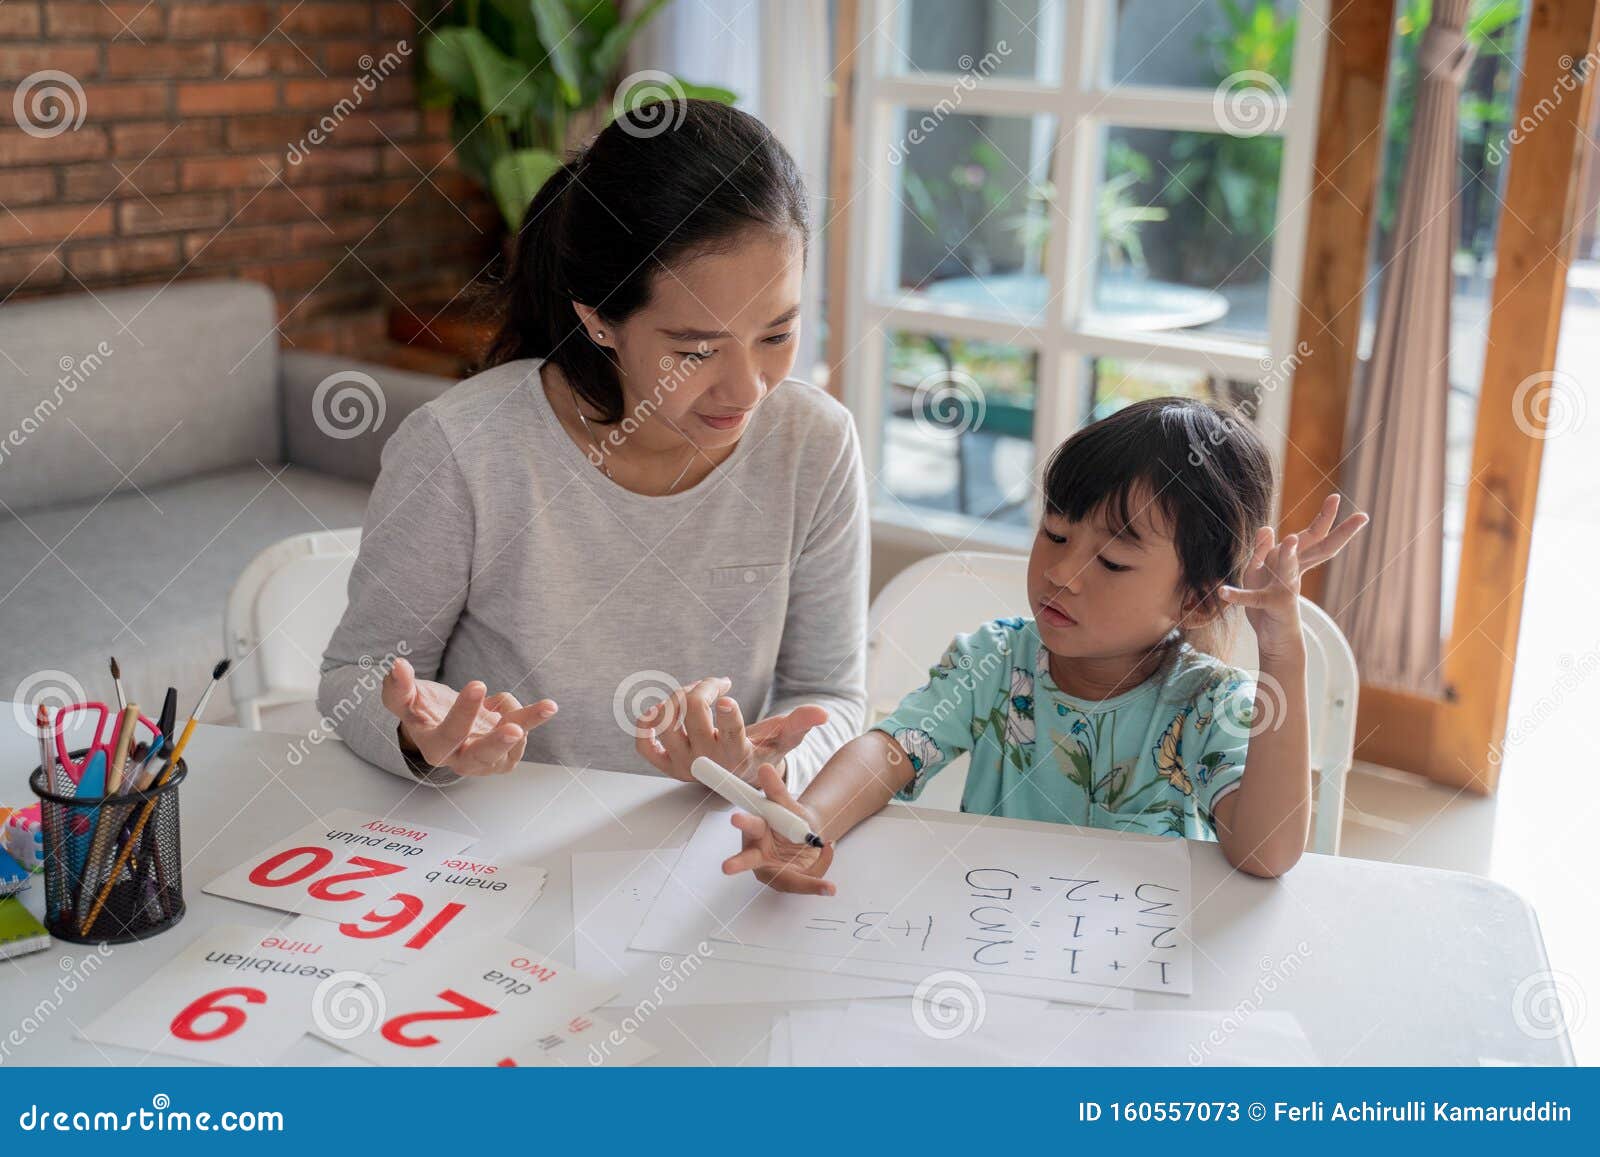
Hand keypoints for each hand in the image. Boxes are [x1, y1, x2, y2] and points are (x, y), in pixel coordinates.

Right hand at [382, 657, 556, 776]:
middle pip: (481, 757)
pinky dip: (522, 712)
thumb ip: (398, 686)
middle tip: (515, 730)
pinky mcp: (507, 756)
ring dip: (530, 723)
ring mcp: (487, 761)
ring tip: (547, 706)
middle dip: (498, 743)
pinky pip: (524, 733)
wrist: (444, 722)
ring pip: (513, 745)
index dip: (463, 711)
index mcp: (435, 748)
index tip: (478, 683)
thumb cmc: (423, 710)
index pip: (449, 735)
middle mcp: (461, 760)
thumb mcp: (404, 699)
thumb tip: (398, 666)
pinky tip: (500, 703)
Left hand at [634, 676, 828, 784]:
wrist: (736, 778)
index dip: (727, 715)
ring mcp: (683, 763)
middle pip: (692, 712)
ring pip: (667, 720)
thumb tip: (823, 712)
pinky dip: (645, 724)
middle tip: (716, 685)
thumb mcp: (783, 739)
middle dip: (704, 687)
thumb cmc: (760, 751)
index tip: (725, 697)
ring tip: (695, 694)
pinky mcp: (665, 763)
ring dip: (678, 697)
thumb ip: (800, 724)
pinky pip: (644, 744)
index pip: (731, 734)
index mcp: (738, 754)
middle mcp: (708, 760)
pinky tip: (658, 710)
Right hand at [719, 764, 835, 895]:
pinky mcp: (786, 882)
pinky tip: (828, 868)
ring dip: (809, 882)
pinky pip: (806, 880)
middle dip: (737, 863)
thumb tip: (765, 767)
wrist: (806, 835)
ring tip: (828, 887)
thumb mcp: (787, 805)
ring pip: (787, 880)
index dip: (743, 821)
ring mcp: (771, 871)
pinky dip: (820, 872)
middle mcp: (758, 854)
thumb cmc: (788, 820)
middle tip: (726, 867)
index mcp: (756, 831)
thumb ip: (776, 789)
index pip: (750, 824)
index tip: (735, 817)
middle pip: (748, 859)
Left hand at [1220, 494, 1367, 658]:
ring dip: (1287, 555)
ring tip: (1290, 540)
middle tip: (1360, 516)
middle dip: (1339, 533)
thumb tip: (1266, 528)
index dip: (1326, 518)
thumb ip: (1262, 549)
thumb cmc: (1267, 599)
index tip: (1337, 497)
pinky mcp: (1270, 605)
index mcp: (1295, 561)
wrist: (1273, 637)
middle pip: (1320, 549)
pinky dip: (1237, 596)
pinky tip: (1223, 592)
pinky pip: (1252, 598)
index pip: (1314, 537)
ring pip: (1288, 569)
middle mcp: (1295, 572)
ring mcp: (1286, 589)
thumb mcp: (1261, 570)